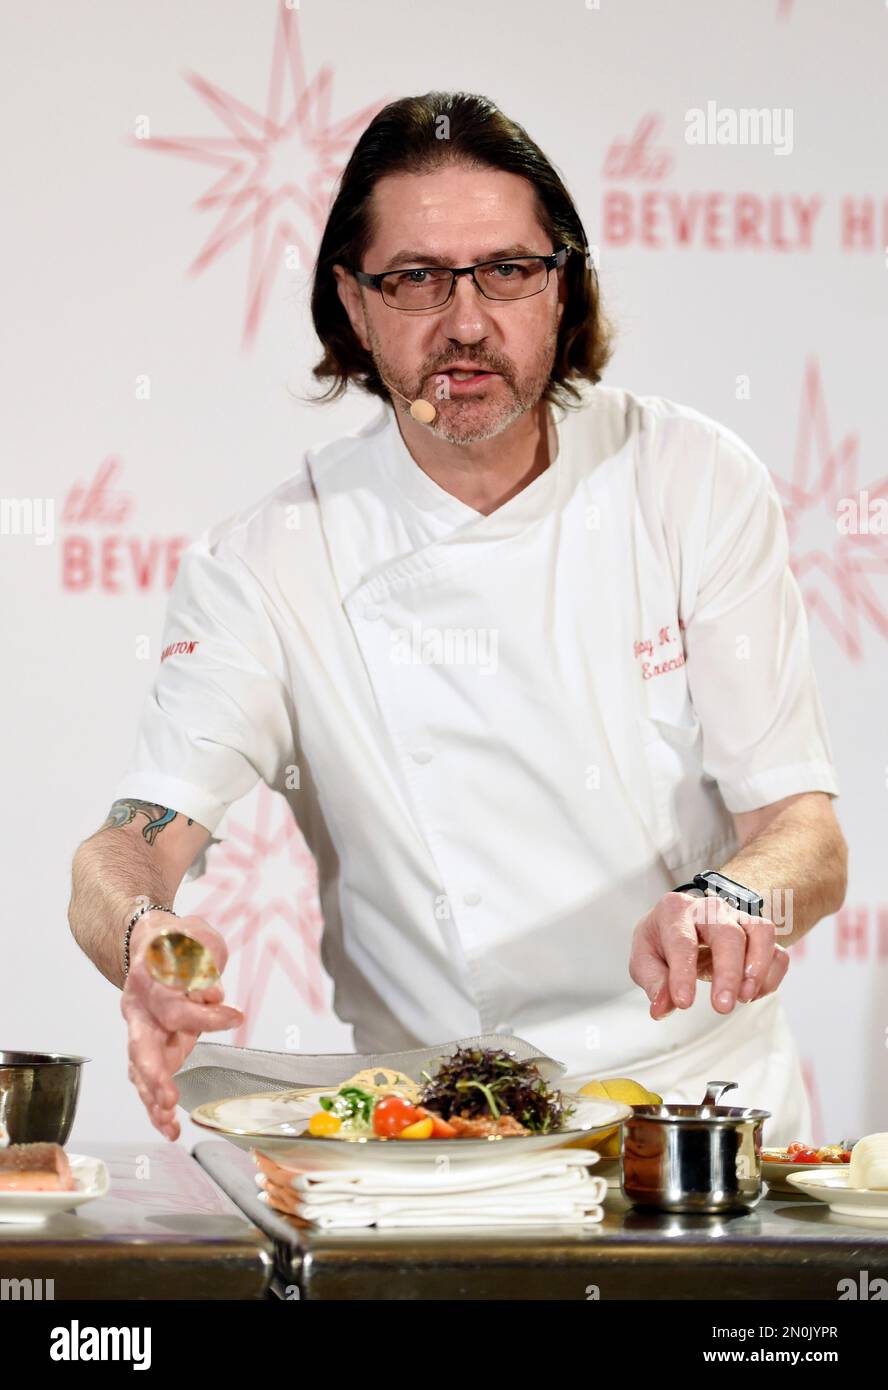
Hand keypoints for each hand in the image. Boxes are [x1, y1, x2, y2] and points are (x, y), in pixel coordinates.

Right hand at [121, 912, 243, 1140]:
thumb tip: (211, 996)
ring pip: (140, 1069)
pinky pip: (147, 1078)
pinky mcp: (148, 1047)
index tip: (236, 1016)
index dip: (206, 1015)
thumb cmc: (179, 941)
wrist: (152, 944)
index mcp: (149, 978)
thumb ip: (204, 962)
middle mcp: (138, 1008)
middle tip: (169, 1098)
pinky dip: (155, 1104)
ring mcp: (139, 1030)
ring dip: (154, 1098)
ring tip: (169, 1126)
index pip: (175, 1006)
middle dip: (154, 1074)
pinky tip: (168, 1127)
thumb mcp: (196, 936)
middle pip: (141, 1045)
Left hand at [629, 891, 788, 1020]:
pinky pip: (777, 951)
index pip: (682, 941)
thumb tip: (662, 1007)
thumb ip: (654, 982)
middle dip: (728, 973)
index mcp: (675, 911)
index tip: (683, 1002)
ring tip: (745, 997)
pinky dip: (772, 976)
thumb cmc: (663, 940)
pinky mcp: (758, 935)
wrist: (684, 920)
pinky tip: (753, 994)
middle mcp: (710, 909)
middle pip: (729, 934)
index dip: (682, 973)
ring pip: (762, 932)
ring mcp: (738, 918)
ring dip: (759, 967)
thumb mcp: (645, 958)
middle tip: (722, 1007)